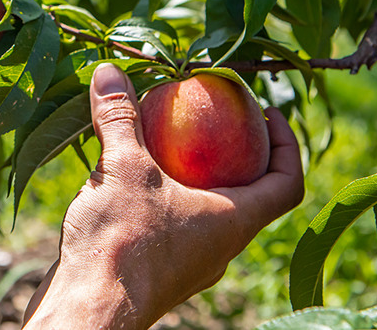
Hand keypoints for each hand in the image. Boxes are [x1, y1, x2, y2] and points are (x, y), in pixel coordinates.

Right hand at [23, 63, 305, 328]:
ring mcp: (191, 265)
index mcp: (234, 221)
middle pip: (249, 196)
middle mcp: (221, 247)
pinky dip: (165, 199)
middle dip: (238, 155)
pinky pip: (174, 227)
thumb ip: (120, 117)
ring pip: (208, 214)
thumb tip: (111, 71)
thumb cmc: (122, 242)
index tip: (268, 114)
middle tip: (218, 121)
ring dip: (198, 179)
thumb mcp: (124, 167)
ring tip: (169, 145)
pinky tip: (131, 179)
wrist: (89, 310)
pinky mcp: (159, 273)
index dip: (288, 145)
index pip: (286, 182)